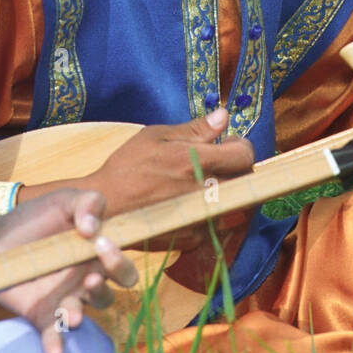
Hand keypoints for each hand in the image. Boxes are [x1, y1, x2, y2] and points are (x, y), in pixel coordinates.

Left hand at [0, 189, 137, 352]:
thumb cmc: (34, 219)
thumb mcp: (62, 200)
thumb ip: (87, 202)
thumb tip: (93, 226)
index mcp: (96, 255)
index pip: (121, 265)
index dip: (118, 259)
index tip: (101, 244)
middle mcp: (85, 279)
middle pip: (110, 292)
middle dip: (102, 292)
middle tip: (90, 277)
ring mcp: (65, 298)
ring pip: (82, 312)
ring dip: (78, 314)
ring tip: (70, 314)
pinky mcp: (44, 314)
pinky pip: (54, 333)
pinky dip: (56, 343)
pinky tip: (55, 352)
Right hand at [85, 107, 253, 250]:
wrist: (106, 207)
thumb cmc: (128, 166)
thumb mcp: (156, 137)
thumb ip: (195, 129)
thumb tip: (224, 116)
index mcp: (196, 161)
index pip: (244, 155)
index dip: (240, 147)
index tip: (227, 145)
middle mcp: (204, 191)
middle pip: (247, 181)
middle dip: (238, 169)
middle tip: (218, 163)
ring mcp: (201, 217)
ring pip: (238, 205)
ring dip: (230, 191)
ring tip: (208, 183)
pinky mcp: (195, 237)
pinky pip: (218, 222)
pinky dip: (213, 211)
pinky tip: (193, 203)